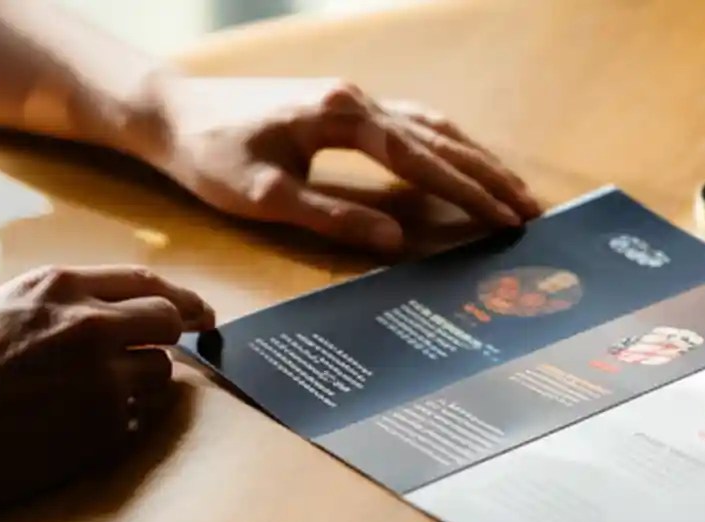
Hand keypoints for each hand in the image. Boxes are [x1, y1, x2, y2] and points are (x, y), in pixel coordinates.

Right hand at [0, 265, 214, 520]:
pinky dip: (128, 418)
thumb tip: (29, 302)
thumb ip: (2, 298)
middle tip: (190, 343)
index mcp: (53, 288)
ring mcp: (103, 380)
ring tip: (110, 391)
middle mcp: (89, 326)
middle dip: (177, 331)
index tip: (196, 310)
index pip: (144, 282)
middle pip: (170, 320)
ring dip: (147, 379)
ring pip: (164, 372)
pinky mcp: (104, 429)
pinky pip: (142, 417)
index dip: (177, 297)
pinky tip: (92, 423)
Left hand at [134, 76, 540, 252]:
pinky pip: (412, 123)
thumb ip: (333, 216)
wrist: (172, 112)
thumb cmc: (210, 156)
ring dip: (474, 157)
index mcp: (344, 116)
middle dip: (489, 174)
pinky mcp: (344, 106)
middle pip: (441, 138)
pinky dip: (446, 146)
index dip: (468, 192)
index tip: (507, 218)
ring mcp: (354, 98)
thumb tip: (397, 239)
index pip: (423, 159)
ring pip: (433, 126)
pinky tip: (459, 162)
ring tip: (511, 189)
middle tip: (532, 208)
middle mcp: (358, 99)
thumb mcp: (265, 197)